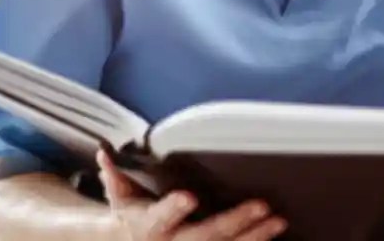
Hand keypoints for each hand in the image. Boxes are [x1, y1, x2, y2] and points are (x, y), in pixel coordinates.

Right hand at [96, 149, 287, 240]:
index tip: (189, 197)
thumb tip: (105, 152)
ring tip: (278, 221)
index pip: (159, 218)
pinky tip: (274, 236)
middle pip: (204, 237)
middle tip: (260, 206)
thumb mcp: (120, 196)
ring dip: (254, 237)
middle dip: (234, 222)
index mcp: (149, 226)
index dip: (173, 209)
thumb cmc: (134, 215)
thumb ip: (115, 175)